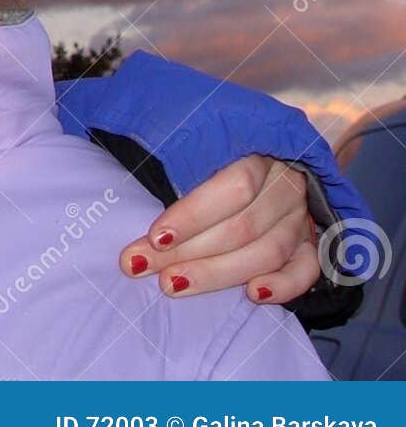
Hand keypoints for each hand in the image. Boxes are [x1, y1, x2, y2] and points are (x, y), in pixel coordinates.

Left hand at [118, 154, 319, 303]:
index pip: (234, 185)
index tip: (154, 236)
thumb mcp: (182, 131)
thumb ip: (163, 148)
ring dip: (218, 273)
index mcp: (258, 146)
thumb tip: (115, 164)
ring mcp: (300, 213)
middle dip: (187, 251)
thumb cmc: (199, 145)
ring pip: (268, 251)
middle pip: (243, 225)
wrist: (247, 151)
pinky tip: (254, 295)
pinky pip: (306, 269)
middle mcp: (285, 181)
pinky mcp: (311, 242)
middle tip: (141, 265)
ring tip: (172, 285)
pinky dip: (284, 285)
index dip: (193, 215)